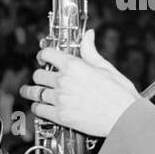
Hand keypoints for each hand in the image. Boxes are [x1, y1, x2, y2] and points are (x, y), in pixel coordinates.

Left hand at [20, 30, 138, 137]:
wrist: (124, 118)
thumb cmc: (120, 94)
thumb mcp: (106, 67)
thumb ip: (90, 51)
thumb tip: (88, 35)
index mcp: (74, 66)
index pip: (47, 54)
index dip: (43, 55)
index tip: (43, 58)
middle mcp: (64, 81)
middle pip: (38, 74)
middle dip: (39, 76)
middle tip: (40, 79)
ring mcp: (60, 99)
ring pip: (35, 92)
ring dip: (31, 92)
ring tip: (29, 92)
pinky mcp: (60, 116)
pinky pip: (39, 110)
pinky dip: (37, 108)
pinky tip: (39, 106)